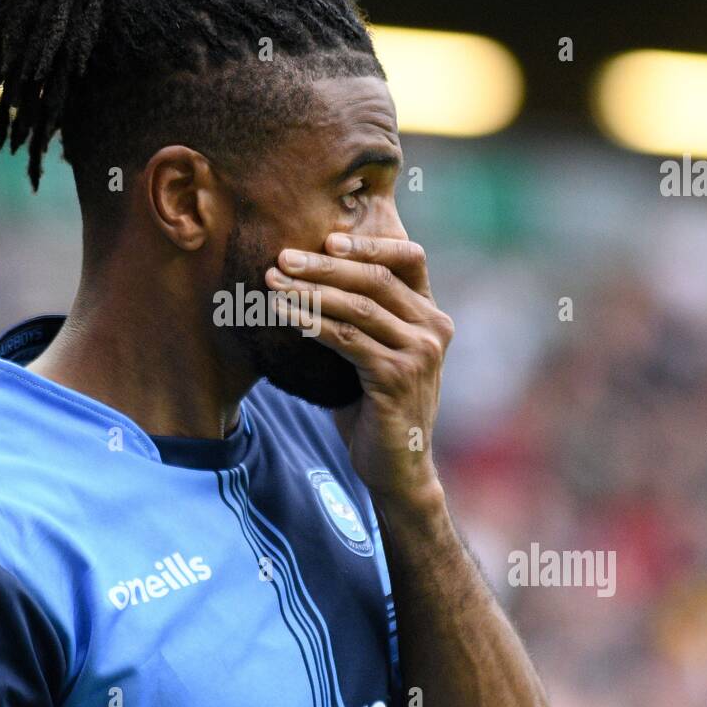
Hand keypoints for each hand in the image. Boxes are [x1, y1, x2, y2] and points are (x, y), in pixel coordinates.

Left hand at [265, 233, 453, 506]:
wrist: (396, 467)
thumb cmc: (375, 407)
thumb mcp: (374, 354)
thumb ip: (361, 318)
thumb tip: (307, 277)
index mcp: (432, 316)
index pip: (410, 258)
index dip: (370, 244)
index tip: (327, 239)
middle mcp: (434, 329)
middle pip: (376, 278)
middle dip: (324, 265)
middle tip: (282, 257)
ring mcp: (419, 353)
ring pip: (359, 306)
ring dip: (310, 292)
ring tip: (272, 283)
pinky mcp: (397, 377)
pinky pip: (347, 339)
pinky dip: (312, 323)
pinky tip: (285, 317)